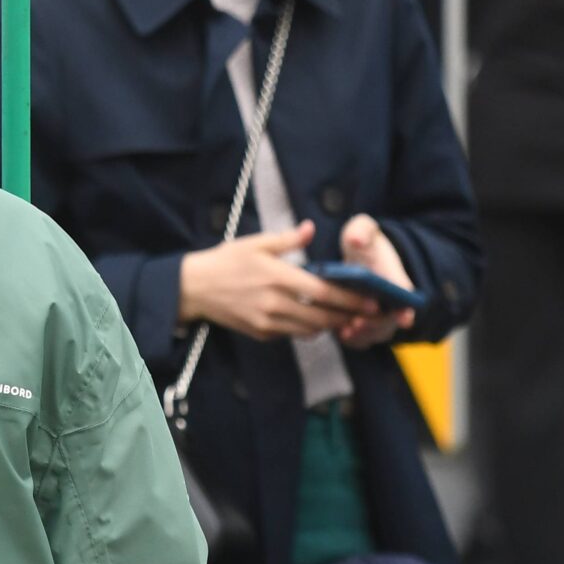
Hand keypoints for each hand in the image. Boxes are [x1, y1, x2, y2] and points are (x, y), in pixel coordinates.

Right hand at [178, 221, 365, 340]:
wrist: (194, 288)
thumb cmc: (226, 261)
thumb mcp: (255, 243)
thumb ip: (287, 239)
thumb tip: (311, 228)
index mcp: (276, 276)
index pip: (322, 292)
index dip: (349, 299)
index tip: (369, 302)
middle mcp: (274, 303)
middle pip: (321, 317)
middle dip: (346, 317)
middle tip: (364, 314)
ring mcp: (267, 322)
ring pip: (309, 330)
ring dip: (328, 325)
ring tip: (342, 317)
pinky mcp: (261, 333)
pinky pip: (291, 334)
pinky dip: (306, 329)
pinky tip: (312, 319)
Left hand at [332, 215, 418, 348]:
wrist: (360, 261)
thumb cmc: (364, 246)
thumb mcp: (363, 230)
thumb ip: (362, 231)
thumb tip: (356, 239)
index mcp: (396, 280)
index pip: (406, 297)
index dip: (406, 310)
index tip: (404, 318)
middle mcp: (392, 304)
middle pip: (389, 322)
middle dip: (376, 325)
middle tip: (359, 323)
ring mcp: (378, 319)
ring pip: (374, 334)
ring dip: (362, 335)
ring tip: (348, 331)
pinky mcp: (362, 328)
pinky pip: (360, 339)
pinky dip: (352, 339)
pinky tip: (340, 333)